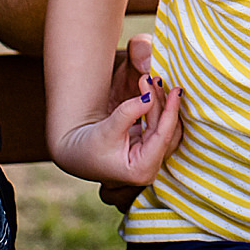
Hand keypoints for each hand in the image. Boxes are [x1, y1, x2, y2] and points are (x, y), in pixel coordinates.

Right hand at [98, 34, 161, 210]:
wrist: (72, 154)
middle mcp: (149, 167)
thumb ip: (129, 112)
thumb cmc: (86, 147)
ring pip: (163, 127)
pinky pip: (157, 126)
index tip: (177, 90)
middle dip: (162, 103)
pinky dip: (155, 109)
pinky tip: (152, 91)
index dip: (170, 111)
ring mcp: (149, 158)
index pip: (163, 136)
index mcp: (141, 170)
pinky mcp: (146, 148)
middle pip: (165, 130)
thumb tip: (149, 96)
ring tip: (154, 82)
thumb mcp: (107, 129)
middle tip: (155, 79)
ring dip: (159, 104)